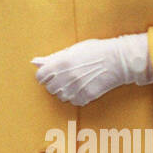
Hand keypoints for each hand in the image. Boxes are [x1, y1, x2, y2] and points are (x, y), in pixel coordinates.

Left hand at [31, 33, 152, 105]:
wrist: (118, 60)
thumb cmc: (95, 51)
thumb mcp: (72, 50)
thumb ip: (52, 58)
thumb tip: (34, 62)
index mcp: (61, 62)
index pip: (40, 77)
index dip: (44, 76)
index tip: (49, 75)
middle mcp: (67, 76)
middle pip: (50, 88)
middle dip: (54, 84)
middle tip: (63, 78)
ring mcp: (77, 87)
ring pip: (61, 97)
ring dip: (65, 91)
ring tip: (74, 83)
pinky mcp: (87, 95)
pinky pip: (74, 102)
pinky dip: (76, 97)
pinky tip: (82, 88)